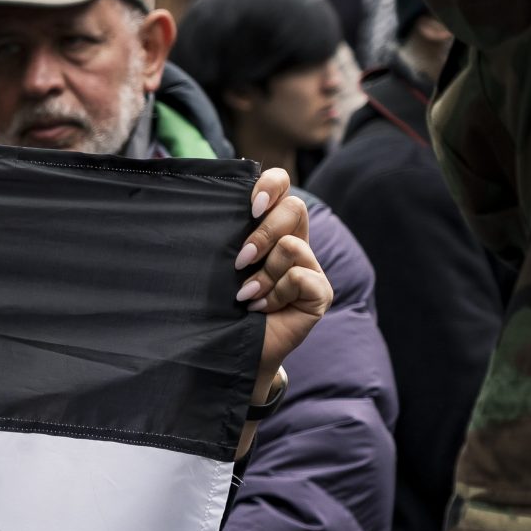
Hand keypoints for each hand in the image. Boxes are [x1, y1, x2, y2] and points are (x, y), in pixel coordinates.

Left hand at [237, 167, 331, 384]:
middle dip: (262, 234)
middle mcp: (295, 241)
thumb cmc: (220, 303)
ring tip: (248, 296)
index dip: (271, 185)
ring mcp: (311, 267)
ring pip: (292, 245)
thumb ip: (225, 233)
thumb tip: (210, 203)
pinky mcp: (320, 292)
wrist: (230, 347)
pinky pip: (300, 276)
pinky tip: (263, 308)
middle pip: (294, 208)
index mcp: (270, 226)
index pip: (282, 184)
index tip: (250, 207)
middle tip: (240, 261)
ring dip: (263, 274)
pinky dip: (275, 294)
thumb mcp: (218, 263)